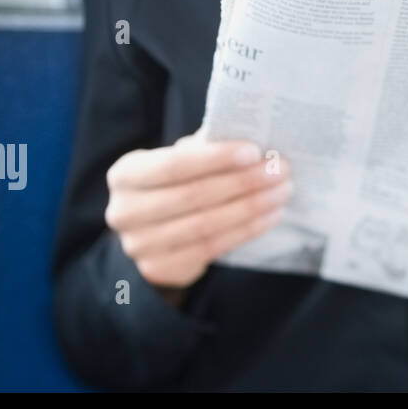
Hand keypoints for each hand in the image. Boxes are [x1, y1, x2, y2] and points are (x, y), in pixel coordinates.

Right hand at [104, 135, 292, 300]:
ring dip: (251, 207)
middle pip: (193, 196)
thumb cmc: (175, 184)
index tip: (254, 151)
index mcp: (126, 174)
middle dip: (243, 182)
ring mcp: (139, 245)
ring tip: (282, 192)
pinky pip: (212, 248)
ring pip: (206, 224)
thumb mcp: (180, 162)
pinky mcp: (160, 269)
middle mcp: (124, 211)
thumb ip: (203, 150)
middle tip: (280, 170)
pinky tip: (271, 216)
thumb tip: (248, 139)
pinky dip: (247, 230)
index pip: (173, 165)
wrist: (154, 233)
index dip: (215, 158)